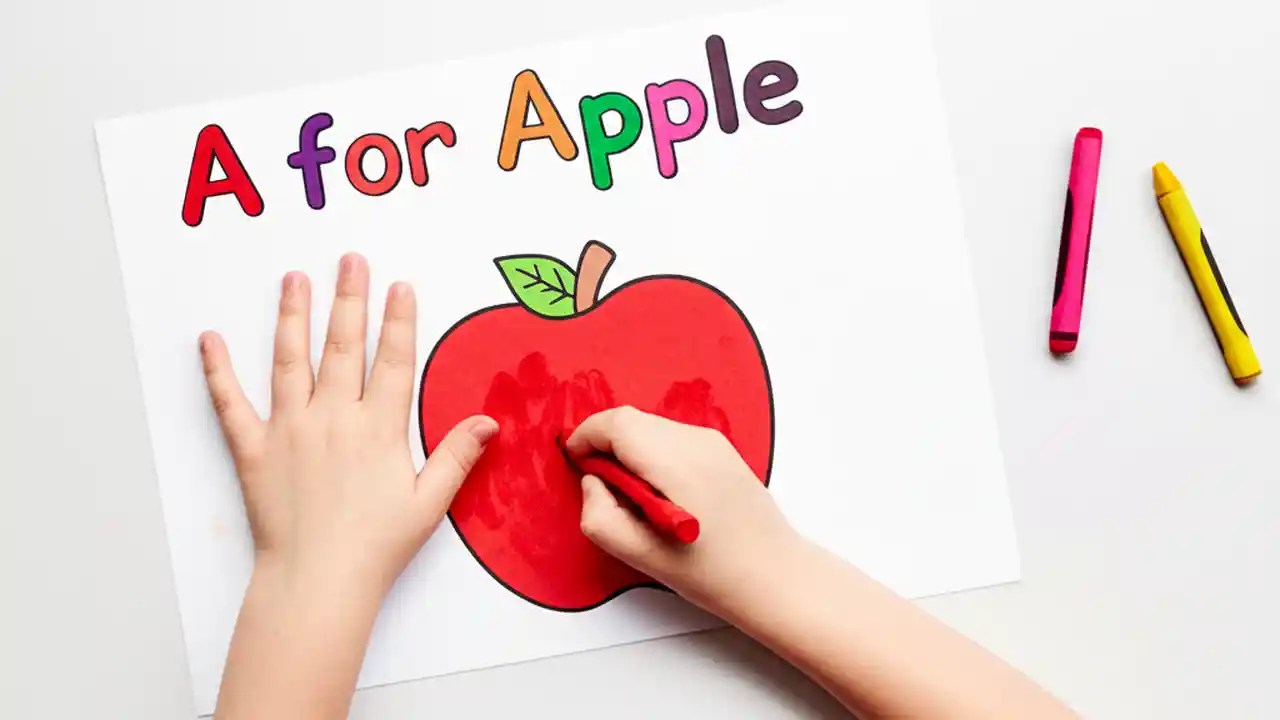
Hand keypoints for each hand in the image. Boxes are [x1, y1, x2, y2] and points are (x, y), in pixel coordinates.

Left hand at [199, 253, 497, 601]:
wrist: (317, 581)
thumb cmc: (376, 547)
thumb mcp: (430, 503)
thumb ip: (457, 456)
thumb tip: (489, 421)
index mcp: (378, 430)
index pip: (393, 361)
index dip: (399, 321)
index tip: (400, 286)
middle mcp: (333, 418)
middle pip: (342, 347)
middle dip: (348, 299)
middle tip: (349, 260)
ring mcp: (289, 430)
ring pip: (290, 361)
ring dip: (292, 316)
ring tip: (294, 279)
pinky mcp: (253, 450)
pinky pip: (231, 404)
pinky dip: (217, 371)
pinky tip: (209, 340)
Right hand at [565, 406, 798, 617]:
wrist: (773, 574)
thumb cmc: (711, 572)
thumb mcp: (640, 554)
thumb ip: (600, 515)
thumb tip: (593, 480)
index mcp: (676, 465)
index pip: (617, 423)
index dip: (586, 437)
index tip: (575, 462)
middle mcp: (697, 442)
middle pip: (633, 420)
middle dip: (606, 443)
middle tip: (603, 484)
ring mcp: (714, 441)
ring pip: (651, 426)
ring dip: (630, 448)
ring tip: (635, 495)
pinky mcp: (722, 447)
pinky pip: (672, 436)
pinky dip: (653, 452)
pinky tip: (662, 492)